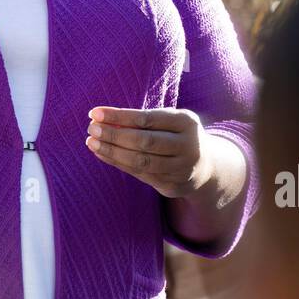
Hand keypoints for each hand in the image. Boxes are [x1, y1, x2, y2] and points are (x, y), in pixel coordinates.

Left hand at [84, 106, 211, 198]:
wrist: (206, 167)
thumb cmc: (177, 136)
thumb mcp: (169, 122)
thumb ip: (143, 120)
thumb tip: (104, 118)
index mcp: (186, 122)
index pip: (147, 118)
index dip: (119, 116)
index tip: (95, 112)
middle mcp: (188, 145)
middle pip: (144, 141)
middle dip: (114, 134)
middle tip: (91, 128)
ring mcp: (182, 168)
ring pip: (141, 161)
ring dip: (112, 152)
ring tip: (92, 142)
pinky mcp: (173, 185)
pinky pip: (140, 174)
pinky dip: (118, 163)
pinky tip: (103, 155)